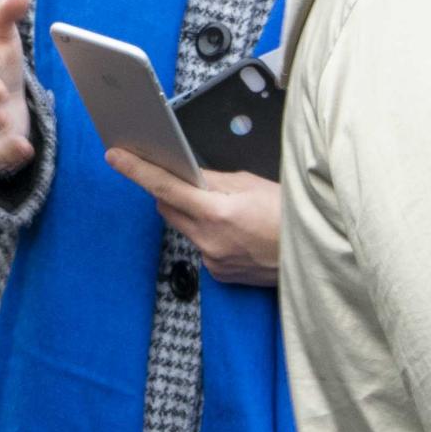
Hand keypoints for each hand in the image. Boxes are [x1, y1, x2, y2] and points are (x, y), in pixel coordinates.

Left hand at [106, 150, 280, 285]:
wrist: (314, 256)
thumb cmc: (290, 216)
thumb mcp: (252, 185)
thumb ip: (214, 181)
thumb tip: (190, 174)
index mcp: (217, 212)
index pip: (166, 186)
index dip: (137, 170)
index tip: (115, 156)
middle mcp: (209, 240)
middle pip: (168, 208)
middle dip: (170, 192)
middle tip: (184, 180)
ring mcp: (212, 261)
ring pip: (184, 228)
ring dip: (192, 213)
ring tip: (224, 208)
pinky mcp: (218, 275)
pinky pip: (200, 247)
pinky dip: (208, 234)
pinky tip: (234, 231)